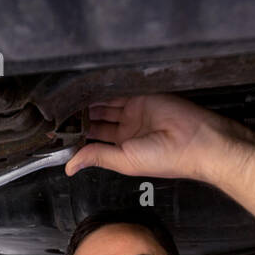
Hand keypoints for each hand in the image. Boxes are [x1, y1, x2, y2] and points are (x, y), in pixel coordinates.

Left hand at [64, 93, 250, 181]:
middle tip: (58, 112)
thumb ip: (97, 157)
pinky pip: (118, 90)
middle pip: (97, 120)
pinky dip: (103, 89)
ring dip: (88, 102)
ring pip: (104, 103)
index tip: (57, 132)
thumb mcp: (124, 161)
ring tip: (67, 100)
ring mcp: (135, 111)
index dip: (77, 136)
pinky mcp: (142, 95)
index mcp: (122, 149)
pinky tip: (85, 88)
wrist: (197, 140)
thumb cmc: (166, 158)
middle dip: (79, 117)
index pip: (94, 140)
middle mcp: (127, 129)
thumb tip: (69, 167)